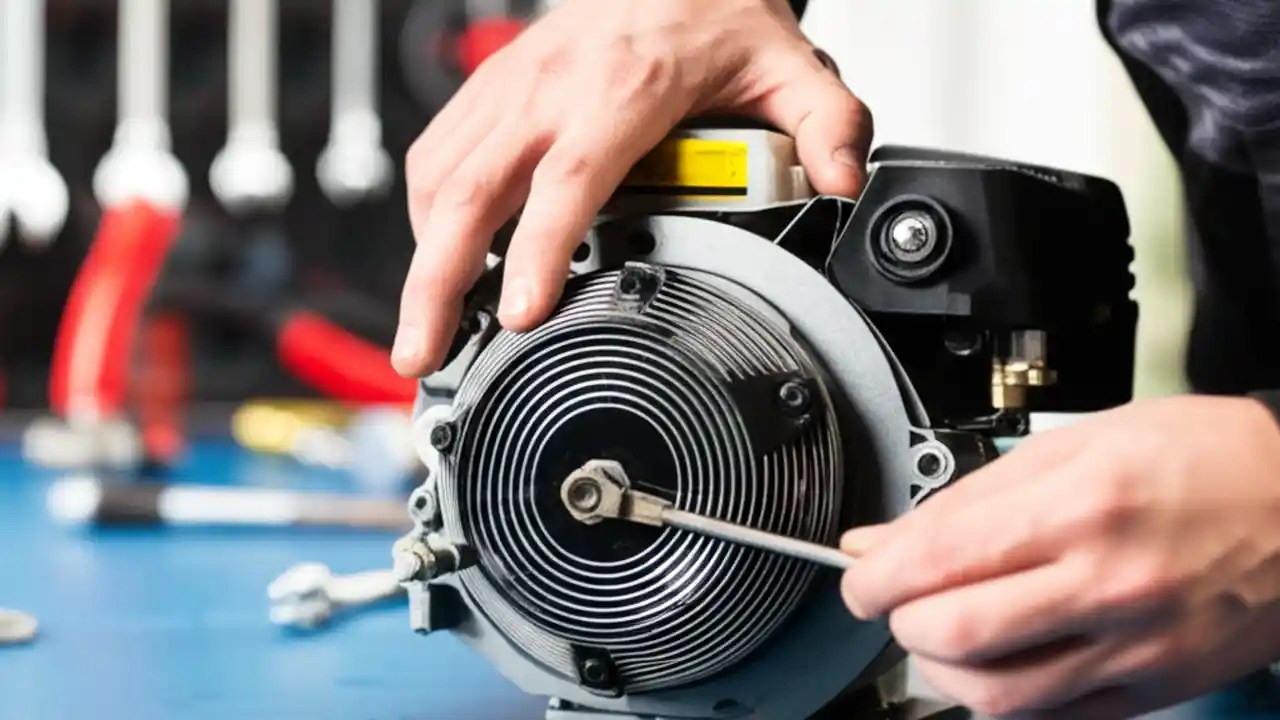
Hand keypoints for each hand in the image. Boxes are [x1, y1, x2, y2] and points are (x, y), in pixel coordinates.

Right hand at [393, 0, 872, 376]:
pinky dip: (426, 215)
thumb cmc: (713, 14)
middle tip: (423, 354)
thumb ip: (827, 127)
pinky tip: (435, 257)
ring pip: (439, 178)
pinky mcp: (489, 92)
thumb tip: (841, 188)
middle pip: (469, 191)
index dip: (535, 250)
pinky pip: (436, 155)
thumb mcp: (790, 66)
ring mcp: (510, 89)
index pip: (568, 180)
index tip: (517, 312)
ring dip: (422, 257)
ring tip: (423, 329)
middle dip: (435, 281)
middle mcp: (551, 89)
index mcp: (623, 89)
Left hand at [840, 396, 1279, 718]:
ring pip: (997, 695)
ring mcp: (1135, 646)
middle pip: (955, 636)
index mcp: (1081, 506)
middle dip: (899, 622)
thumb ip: (968, 498)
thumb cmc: (1201, 459)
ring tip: (944, 630)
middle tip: (895, 601)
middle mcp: (1108, 582)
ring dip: (942, 668)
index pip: (937, 560)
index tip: (860, 575)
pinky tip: (1002, 659)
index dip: (874, 576)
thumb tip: (883, 536)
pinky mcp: (1154, 687)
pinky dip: (1006, 696)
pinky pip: (1054, 718)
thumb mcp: (1075, 443)